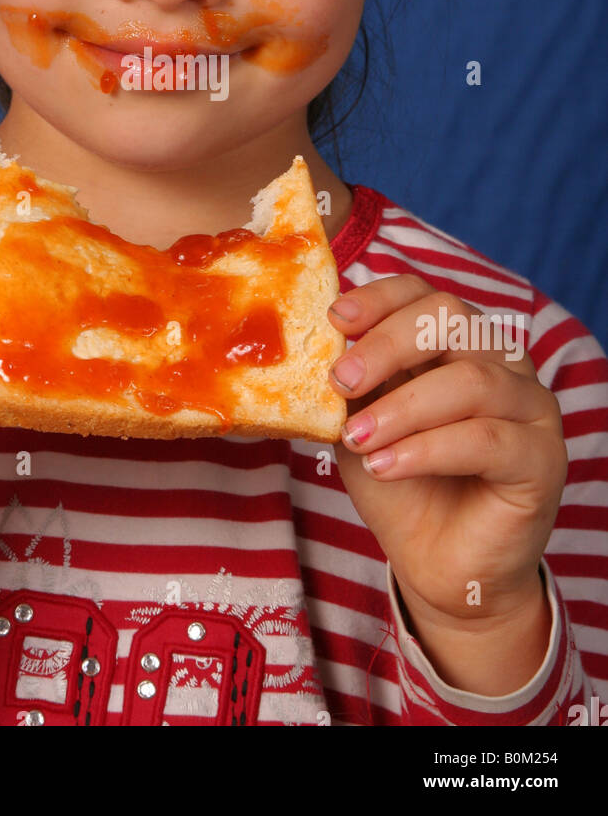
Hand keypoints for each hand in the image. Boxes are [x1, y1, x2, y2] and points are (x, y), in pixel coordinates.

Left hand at [327, 275, 566, 633]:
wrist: (436, 563)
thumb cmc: (402, 483)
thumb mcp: (361, 422)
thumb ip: (351, 383)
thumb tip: (314, 345)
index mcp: (458, 341)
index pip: (424, 294)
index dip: (379, 299)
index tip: (334, 321)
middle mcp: (501, 361)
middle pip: (451, 319)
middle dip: (387, 345)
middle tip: (341, 381)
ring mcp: (530, 406)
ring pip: (470, 380)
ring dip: (402, 408)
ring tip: (357, 439)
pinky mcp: (543, 457)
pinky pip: (487, 439)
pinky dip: (427, 450)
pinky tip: (385, 466)